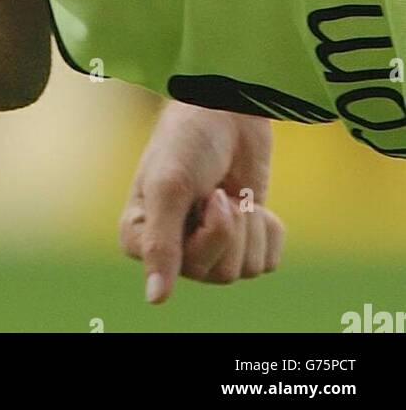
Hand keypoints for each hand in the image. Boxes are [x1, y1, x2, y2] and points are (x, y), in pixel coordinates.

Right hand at [119, 101, 283, 303]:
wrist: (229, 110)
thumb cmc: (188, 140)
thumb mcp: (169, 187)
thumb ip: (161, 245)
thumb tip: (155, 299)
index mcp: (141, 237)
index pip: (183, 270)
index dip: (206, 234)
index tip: (200, 194)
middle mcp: (173, 248)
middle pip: (219, 274)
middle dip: (229, 228)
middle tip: (218, 191)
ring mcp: (209, 245)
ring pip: (244, 271)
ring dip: (249, 226)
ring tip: (231, 193)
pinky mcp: (242, 238)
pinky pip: (267, 263)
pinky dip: (268, 229)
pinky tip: (251, 202)